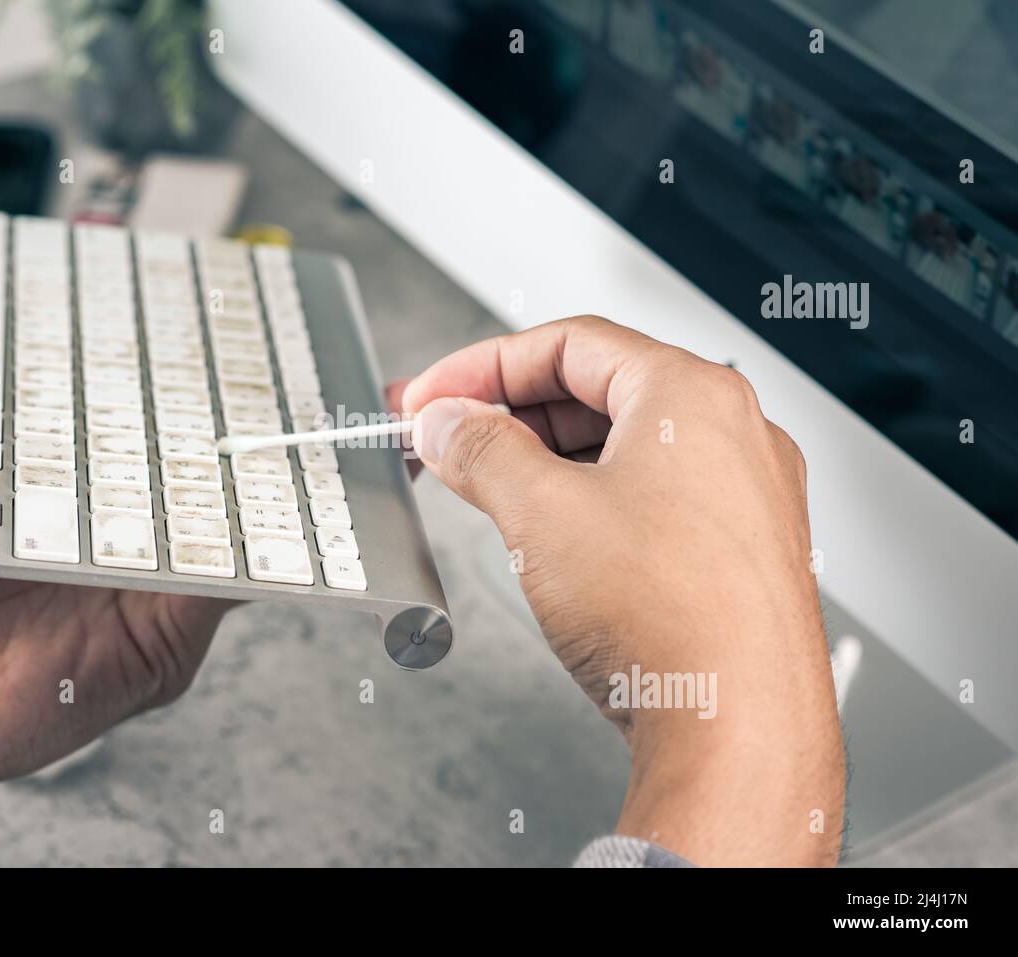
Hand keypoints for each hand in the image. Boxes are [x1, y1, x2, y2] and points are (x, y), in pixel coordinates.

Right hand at [397, 316, 844, 865]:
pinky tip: (548, 535)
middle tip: (446, 439)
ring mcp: (745, 495)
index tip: (434, 397)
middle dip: (508, 414)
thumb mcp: (540, 514)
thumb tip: (450, 425)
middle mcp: (734, 434)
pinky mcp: (740, 552)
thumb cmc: (673, 620)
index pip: (569, 344)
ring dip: (544, 461)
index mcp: (693, 395)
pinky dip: (590, 501)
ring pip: (624, 449)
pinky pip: (652, 499)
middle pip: (597, 391)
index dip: (482, 366)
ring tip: (485, 489)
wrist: (739, 729)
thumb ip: (480, 450)